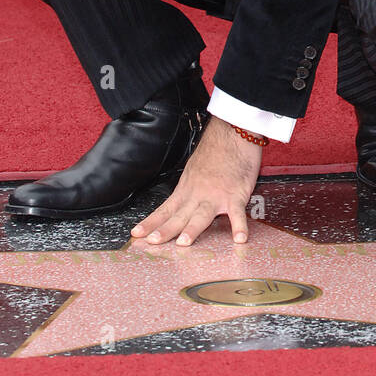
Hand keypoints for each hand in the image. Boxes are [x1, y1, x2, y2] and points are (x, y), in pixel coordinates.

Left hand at [131, 118, 262, 245]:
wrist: (233, 132)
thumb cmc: (217, 150)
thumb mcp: (195, 169)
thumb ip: (190, 188)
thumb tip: (184, 201)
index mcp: (187, 189)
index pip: (165, 209)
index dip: (151, 222)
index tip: (136, 234)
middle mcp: (198, 194)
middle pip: (179, 216)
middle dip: (165, 230)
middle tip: (152, 242)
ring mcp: (217, 195)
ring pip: (202, 215)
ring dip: (192, 229)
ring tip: (184, 243)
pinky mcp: (236, 194)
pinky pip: (237, 213)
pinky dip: (239, 226)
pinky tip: (239, 239)